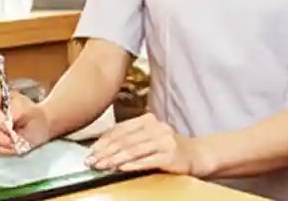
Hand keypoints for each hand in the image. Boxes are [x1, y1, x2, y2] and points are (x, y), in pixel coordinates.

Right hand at [0, 87, 50, 155]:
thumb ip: (19, 110)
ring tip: (16, 144)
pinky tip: (14, 148)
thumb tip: (9, 118)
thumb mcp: (30, 109)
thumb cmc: (35, 115)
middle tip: (13, 140)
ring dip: (2, 144)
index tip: (8, 126)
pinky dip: (4, 150)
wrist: (41, 128)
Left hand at [84, 113, 211, 176]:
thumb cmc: (168, 148)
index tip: (90, 152)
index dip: (103, 141)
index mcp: (147, 120)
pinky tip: (121, 169)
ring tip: (101, 166)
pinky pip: (147, 161)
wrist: (197, 155)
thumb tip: (102, 148)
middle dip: (105, 152)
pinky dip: (133, 165)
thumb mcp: (149, 137)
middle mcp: (156, 127)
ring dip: (114, 160)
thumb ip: (130, 138)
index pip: (119, 130)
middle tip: (91, 162)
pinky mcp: (170, 155)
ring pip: (133, 150)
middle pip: (124, 140)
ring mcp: (164, 140)